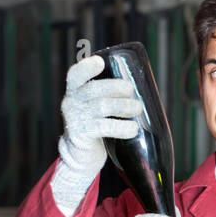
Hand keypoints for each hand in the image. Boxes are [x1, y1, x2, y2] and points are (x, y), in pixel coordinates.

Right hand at [50, 55, 142, 216]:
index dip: (86, 67)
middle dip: (115, 87)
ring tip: (137, 109)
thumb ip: (109, 95)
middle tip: (131, 91)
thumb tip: (144, 87)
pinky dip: (121, 127)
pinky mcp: (82, 135)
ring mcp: (75, 119)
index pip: (75, 75)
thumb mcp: (97, 106)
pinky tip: (133, 129)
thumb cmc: (96, 124)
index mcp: (75, 91)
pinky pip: (103, 128)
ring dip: (123, 106)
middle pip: (93, 89)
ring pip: (101, 107)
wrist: (82, 154)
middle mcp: (72, 102)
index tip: (100, 62)